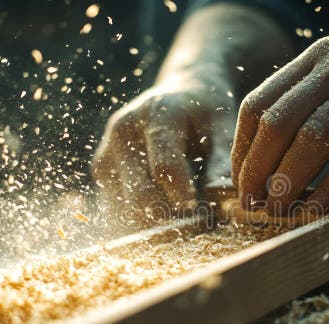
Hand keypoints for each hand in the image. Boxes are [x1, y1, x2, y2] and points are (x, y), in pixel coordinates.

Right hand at [92, 73, 234, 221]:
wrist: (176, 95)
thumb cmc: (204, 112)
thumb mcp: (222, 126)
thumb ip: (222, 161)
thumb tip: (226, 197)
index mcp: (156, 115)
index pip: (164, 166)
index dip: (181, 195)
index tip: (197, 213)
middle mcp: (123, 132)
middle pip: (138, 193)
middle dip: (167, 215)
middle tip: (193, 223)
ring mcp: (108, 151)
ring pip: (125, 207)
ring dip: (153, 219)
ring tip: (180, 212)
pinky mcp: (102, 169)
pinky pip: (118, 207)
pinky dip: (141, 216)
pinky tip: (163, 206)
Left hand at [232, 37, 328, 213]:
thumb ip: (309, 118)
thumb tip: (259, 172)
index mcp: (320, 57)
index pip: (260, 103)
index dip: (244, 150)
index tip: (240, 187)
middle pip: (280, 119)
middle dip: (259, 169)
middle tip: (253, 207)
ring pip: (315, 136)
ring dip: (290, 181)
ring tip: (279, 213)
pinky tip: (319, 211)